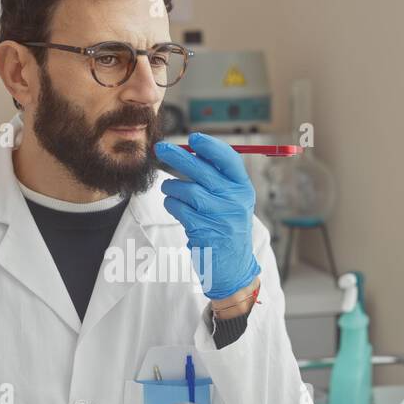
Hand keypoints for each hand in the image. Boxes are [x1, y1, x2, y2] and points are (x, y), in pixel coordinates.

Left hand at [155, 133, 260, 299]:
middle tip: (161, 149)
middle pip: (202, 170)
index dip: (210, 146)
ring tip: (171, 191)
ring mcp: (219, 216)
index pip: (228, 159)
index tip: (193, 138)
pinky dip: (172, 205)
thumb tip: (191, 150)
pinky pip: (179, 208)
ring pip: (186, 190)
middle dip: (178, 157)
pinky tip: (175, 207)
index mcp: (243, 187)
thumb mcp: (232, 199)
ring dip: (172, 188)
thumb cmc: (227, 226)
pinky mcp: (203, 230)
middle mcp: (234, 199)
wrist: (233, 266)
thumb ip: (217, 177)